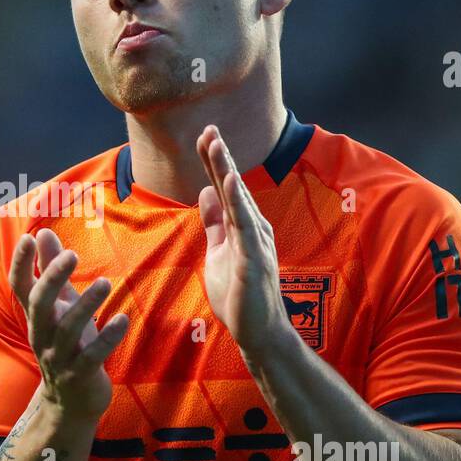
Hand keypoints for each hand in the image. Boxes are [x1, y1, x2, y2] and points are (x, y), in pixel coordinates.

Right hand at [8, 228, 129, 418]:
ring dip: (85, 306)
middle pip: (40, 305)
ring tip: (103, 283)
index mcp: (36, 316)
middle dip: (53, 279)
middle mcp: (43, 335)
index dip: (20, 263)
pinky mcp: (81, 375)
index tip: (27, 238)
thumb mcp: (58, 307)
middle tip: (73, 255)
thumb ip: (50, 270)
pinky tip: (123, 319)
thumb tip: (42, 233)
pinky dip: (107, 338)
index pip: (19, 287)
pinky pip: (93, 356)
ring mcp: (60, 357)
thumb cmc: (66, 344)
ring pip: (68, 330)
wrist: (70, 401)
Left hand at [195, 124, 293, 361]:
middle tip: (209, 128)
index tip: (203, 136)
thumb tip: (205, 192)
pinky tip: (228, 181)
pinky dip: (236, 201)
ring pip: (238, 199)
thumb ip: (214, 224)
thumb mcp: (218, 251)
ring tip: (217, 144)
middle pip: (231, 187)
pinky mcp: (254, 257)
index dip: (214, 163)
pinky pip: (244, 225)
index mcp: (241, 226)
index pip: (223, 189)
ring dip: (227, 170)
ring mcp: (255, 241)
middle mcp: (252, 227)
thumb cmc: (240, 295)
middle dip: (220, 157)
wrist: (257, 332)